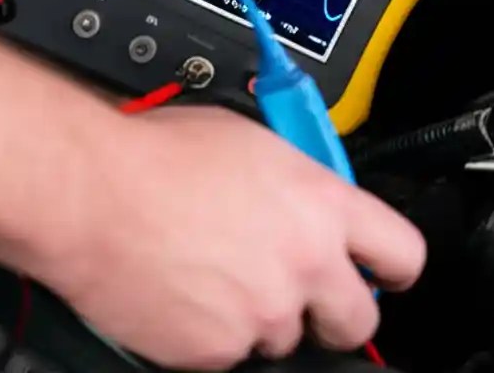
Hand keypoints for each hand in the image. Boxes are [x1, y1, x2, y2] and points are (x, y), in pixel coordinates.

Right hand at [39, 106, 424, 369]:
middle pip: (359, 317)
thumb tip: (308, 195)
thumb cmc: (156, 155)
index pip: (403, 252)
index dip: (395, 267)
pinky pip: (229, 354)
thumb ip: (297, 181)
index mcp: (323, 205)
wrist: (91, 193)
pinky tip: (183, 292)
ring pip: (286, 337)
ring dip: (262, 316)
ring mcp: (264, 313)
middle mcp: (306, 263)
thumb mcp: (253, 141)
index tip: (385, 272)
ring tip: (215, 273)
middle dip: (337, 312)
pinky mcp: (218, 351)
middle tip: (306, 295)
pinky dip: (211, 333)